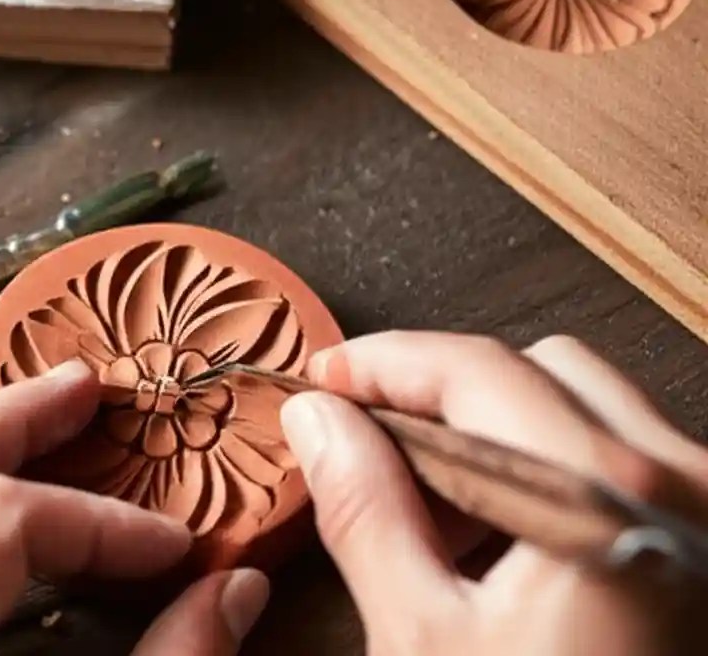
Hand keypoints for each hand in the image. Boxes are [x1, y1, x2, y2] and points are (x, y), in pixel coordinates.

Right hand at [280, 331, 707, 655]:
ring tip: (432, 512)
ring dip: (497, 430)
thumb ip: (366, 512)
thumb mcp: (426, 641)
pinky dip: (551, 471)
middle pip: (539, 369)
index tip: (322, 380)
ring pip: (591, 408)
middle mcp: (684, 486)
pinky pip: (630, 461)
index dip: (383, 363)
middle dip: (441, 392)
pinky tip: (501, 545)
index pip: (475, 371)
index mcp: (605, 500)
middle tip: (368, 444)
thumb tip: (319, 421)